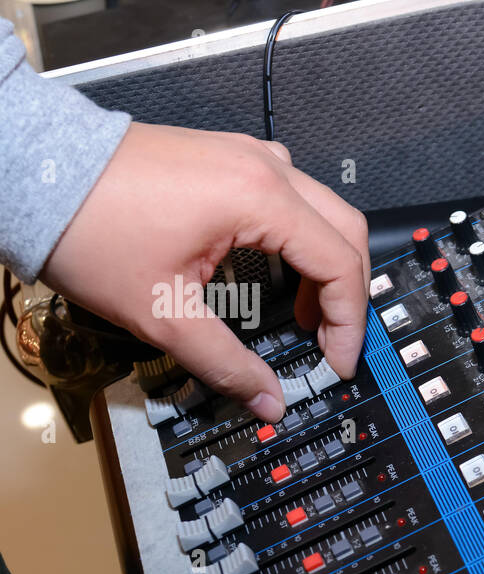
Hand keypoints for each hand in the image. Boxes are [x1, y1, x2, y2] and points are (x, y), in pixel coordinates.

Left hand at [41, 122, 369, 421]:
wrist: (29, 169)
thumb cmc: (86, 228)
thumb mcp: (160, 313)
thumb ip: (226, 364)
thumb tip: (269, 403)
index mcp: (259, 198)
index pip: (339, 264)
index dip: (347, 322)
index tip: (336, 362)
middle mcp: (264, 167)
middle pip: (345, 230)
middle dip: (345, 294)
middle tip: (327, 342)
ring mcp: (244, 154)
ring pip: (321, 209)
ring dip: (322, 262)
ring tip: (298, 312)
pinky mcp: (224, 155)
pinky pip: (289, 193)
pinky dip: (297, 236)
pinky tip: (270, 265)